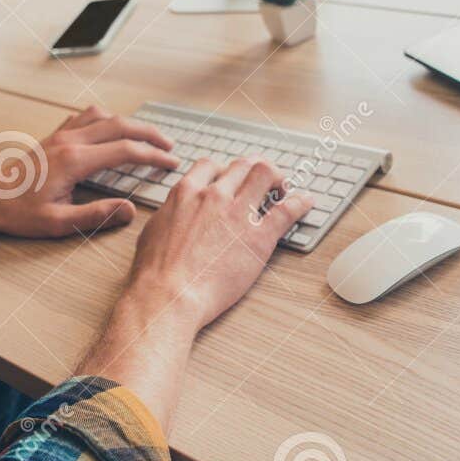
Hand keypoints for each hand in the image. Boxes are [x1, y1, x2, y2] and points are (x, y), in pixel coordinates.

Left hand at [0, 106, 177, 238]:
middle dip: (149, 133)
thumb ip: (96, 216)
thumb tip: (130, 210)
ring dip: (128, 123)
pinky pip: (85, 117)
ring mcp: (60, 135)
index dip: (153, 155)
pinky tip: (110, 130)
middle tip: (169, 146)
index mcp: (74, 161)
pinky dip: (105, 119)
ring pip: (103, 116)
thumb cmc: (18, 212)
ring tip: (145, 136)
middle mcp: (69, 141)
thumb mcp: (58, 223)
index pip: (125, 150)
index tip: (170, 163)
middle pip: (120, 125)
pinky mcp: (54, 137)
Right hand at [124, 157, 314, 331]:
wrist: (169, 295)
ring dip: (278, 177)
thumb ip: (169, 215)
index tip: (231, 179)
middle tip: (262, 179)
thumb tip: (172, 214)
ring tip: (283, 186)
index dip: (224, 171)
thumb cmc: (155, 272)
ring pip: (265, 174)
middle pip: (242, 165)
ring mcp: (238, 213)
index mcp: (186, 193)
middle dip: (254, 169)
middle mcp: (214, 195)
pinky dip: (300, 201)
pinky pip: (287, 209)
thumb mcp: (153, 232)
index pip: (211, 165)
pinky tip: (306, 201)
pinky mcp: (259, 235)